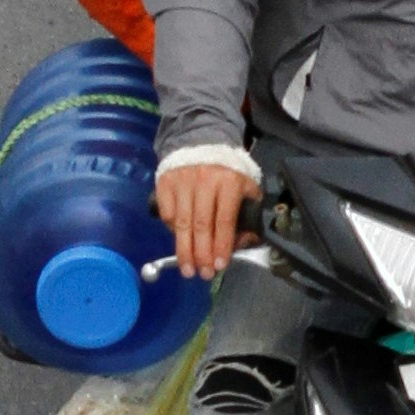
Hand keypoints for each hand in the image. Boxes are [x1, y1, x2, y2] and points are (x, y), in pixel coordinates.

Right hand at [158, 159, 248, 281]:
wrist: (201, 140)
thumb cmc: (227, 171)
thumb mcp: (246, 186)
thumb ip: (248, 214)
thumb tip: (242, 243)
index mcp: (229, 182)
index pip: (224, 219)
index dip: (222, 245)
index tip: (220, 265)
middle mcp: (204, 181)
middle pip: (201, 225)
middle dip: (202, 254)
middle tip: (203, 274)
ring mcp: (182, 182)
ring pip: (181, 223)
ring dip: (184, 250)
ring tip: (188, 270)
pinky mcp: (165, 183)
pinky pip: (167, 214)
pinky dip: (172, 232)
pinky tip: (180, 243)